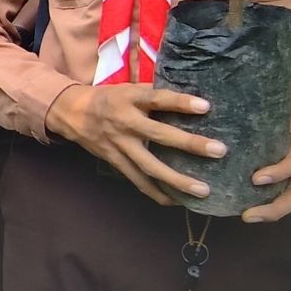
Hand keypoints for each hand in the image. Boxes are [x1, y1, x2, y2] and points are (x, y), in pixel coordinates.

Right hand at [44, 84, 224, 205]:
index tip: (206, 106)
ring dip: (177, 179)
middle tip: (218, 151)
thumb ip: (153, 94)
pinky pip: (137, 180)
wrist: (72, 113)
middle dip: (189, 144)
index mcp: (130, 99)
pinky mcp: (115, 161)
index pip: (158, 99)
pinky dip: (156, 192)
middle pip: (159, 136)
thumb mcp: (128, 89)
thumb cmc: (109, 98)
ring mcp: (119, 145)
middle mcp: (125, 123)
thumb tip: (189, 98)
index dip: (181, 103)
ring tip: (203, 190)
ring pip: (150, 166)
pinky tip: (176, 201)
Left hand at [243, 90, 290, 222]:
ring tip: (246, 217)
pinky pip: (289, 195)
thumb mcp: (290, 103)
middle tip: (246, 215)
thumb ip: (266, 107)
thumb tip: (231, 102)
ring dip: (272, 213)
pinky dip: (272, 205)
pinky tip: (248, 208)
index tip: (256, 179)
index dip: (278, 172)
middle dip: (274, 209)